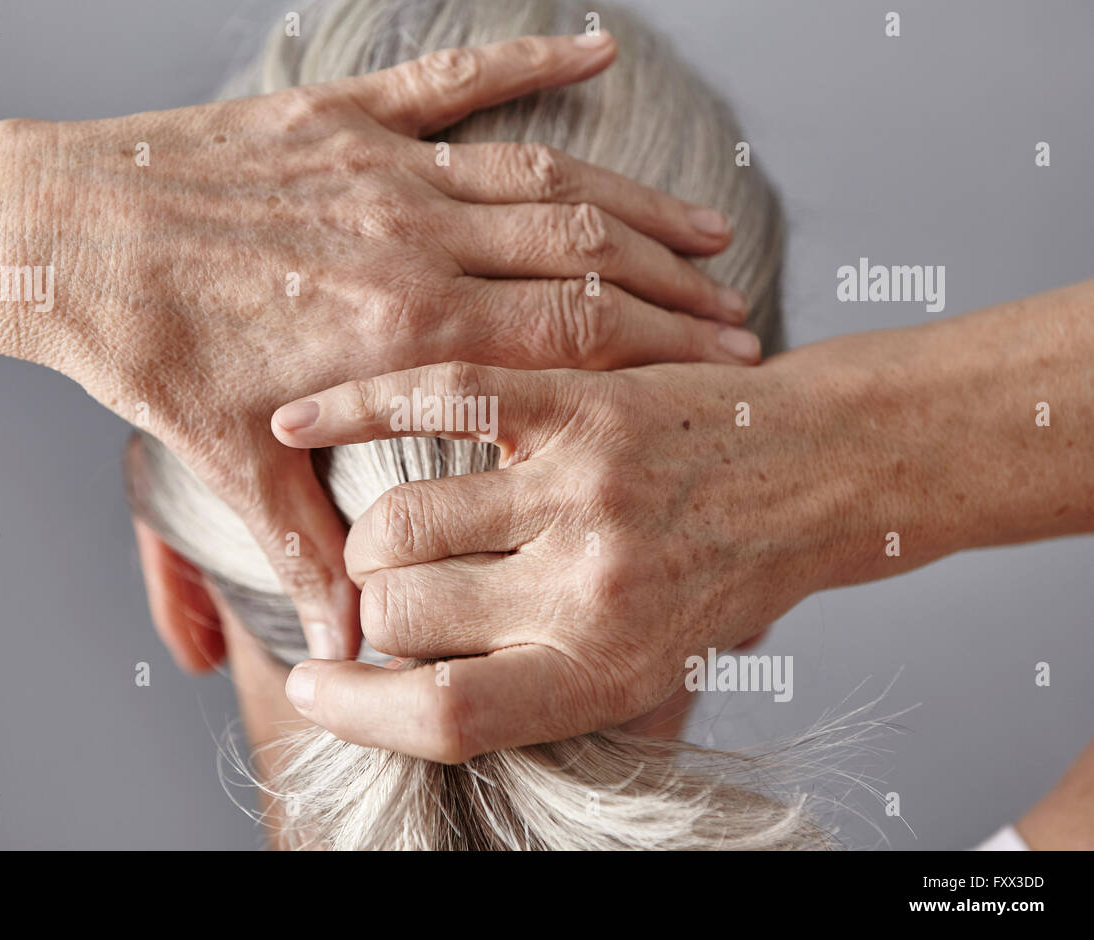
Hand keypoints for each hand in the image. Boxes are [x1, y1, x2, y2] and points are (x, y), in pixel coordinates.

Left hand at [0, 33, 755, 662]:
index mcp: (403, 330)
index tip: (717, 371)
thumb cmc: (151, 348)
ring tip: (704, 228)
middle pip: (581, 259)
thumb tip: (353, 645)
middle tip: (737, 313)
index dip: (653, 356)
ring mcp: (384, 171)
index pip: (565, 342)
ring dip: (632, 203)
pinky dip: (530, 59)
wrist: (66, 239)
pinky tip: (594, 50)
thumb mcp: (234, 462)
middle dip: (671, 290)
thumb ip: (311, 550)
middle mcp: (413, 242)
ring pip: (543, 180)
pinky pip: (456, 77)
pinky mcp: (347, 119)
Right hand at [268, 281, 1093, 758]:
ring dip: (374, 533)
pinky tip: (298, 422)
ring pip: (400, 521)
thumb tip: (413, 709)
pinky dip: (351, 410)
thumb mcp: (659, 671)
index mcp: (607, 671)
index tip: (316, 684)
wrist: (821, 471)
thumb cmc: (727, 579)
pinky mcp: (576, 405)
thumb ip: (546, 694)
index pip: (445, 715)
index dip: (358, 709)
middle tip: (392, 590)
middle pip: (403, 613)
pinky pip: (432, 404)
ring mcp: (582, 490)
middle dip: (377, 607)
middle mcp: (592, 589)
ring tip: (394, 530)